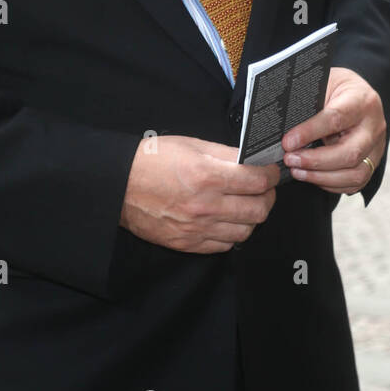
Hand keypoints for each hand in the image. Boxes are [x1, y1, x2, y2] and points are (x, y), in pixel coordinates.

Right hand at [120, 135, 280, 253]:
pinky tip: (226, 220)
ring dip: (251, 217)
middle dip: (268, 197)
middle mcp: (206, 206)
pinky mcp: (188, 244)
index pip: (258, 181)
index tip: (271, 171)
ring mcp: (197, 229)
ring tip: (244, 204)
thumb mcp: (191, 145)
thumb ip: (225, 154)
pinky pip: (225, 245)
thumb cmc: (152, 160)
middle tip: (263, 188)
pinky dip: (231, 233)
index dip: (271, 175)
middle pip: (259, 210)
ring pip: (246, 231)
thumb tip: (252, 160)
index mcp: (208, 176)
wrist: (118, 185)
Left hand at [281, 67, 385, 195]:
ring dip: (322, 177)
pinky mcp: (373, 161)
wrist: (358, 94)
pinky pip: (356, 182)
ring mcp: (376, 146)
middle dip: (316, 161)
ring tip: (297, 171)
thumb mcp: (323, 83)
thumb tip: (282, 124)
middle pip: (349, 153)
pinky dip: (332, 184)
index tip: (288, 142)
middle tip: (290, 159)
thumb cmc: (337, 88)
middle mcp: (373, 125)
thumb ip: (308, 101)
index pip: (336, 119)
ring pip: (355, 173)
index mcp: (361, 100)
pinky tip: (313, 176)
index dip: (310, 132)